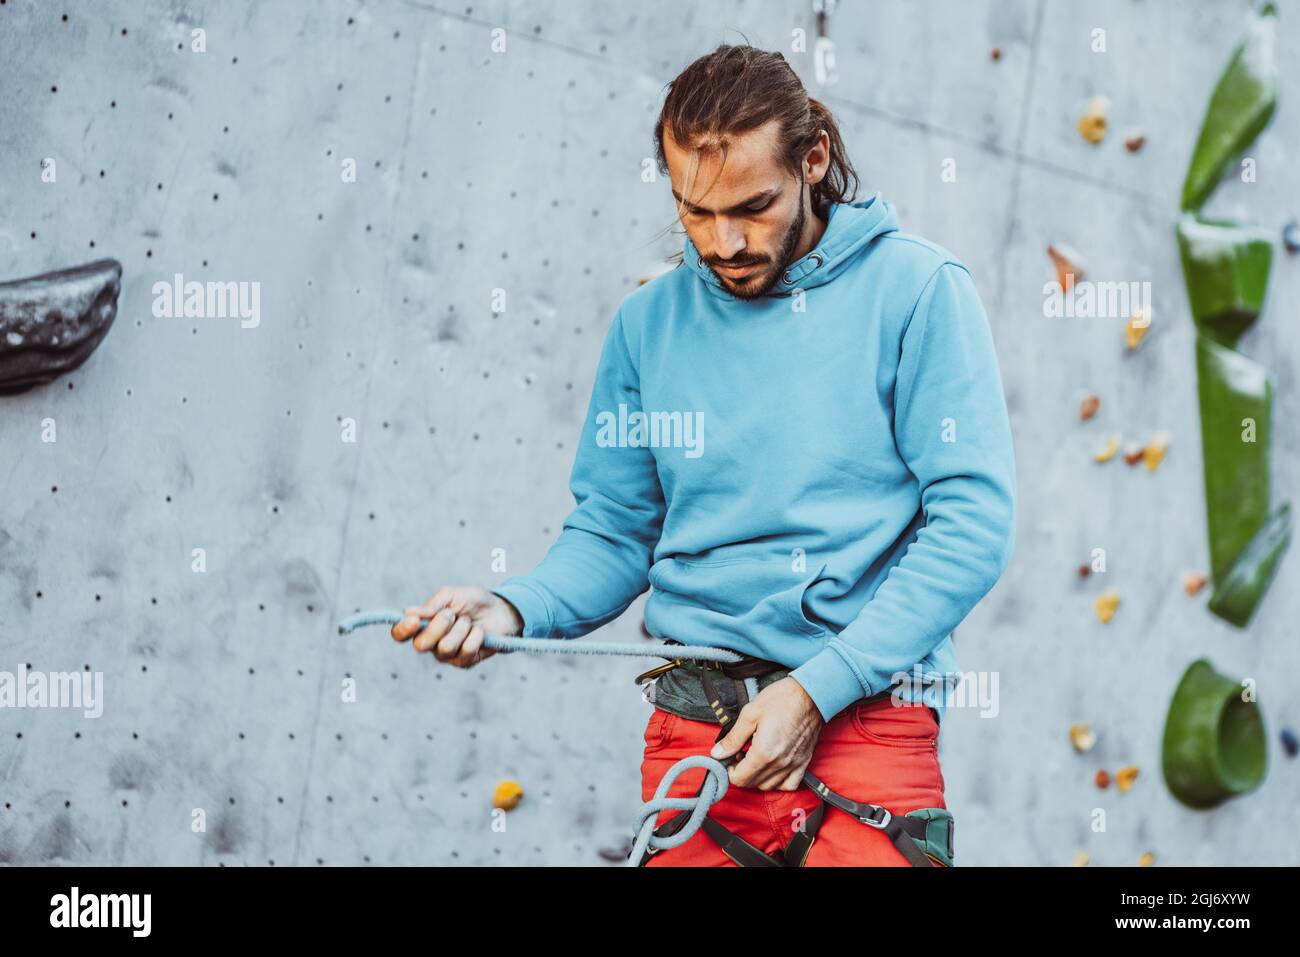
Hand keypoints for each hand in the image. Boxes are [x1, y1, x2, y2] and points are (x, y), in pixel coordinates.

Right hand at [390, 586, 523, 667]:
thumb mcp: (452, 595)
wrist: (501, 610)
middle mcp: (431, 643)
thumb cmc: (473, 601)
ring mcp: (447, 656)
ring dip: (460, 629)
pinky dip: (475, 636)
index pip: (400, 634)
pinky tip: (479, 632)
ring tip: (469, 622)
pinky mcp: (464, 663)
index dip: (402, 630)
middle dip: (438, 626)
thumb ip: (432, 604)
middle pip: (421, 644)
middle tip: (451, 614)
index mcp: (422, 625)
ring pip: (445, 648)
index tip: (413, 621)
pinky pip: (466, 651)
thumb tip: (408, 612)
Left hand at [709, 677, 824, 790]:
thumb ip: (733, 738)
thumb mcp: (750, 714)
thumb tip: (717, 753)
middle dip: (741, 773)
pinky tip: (772, 767)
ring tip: (755, 758)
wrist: (812, 695)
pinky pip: (789, 785)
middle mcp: (779, 764)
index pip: (739, 779)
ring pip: (769, 786)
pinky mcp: (804, 763)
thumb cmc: (781, 699)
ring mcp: (793, 765)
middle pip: (752, 784)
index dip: (729, 771)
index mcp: (764, 752)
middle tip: (740, 754)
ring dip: (758, 777)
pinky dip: (778, 781)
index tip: (730, 758)